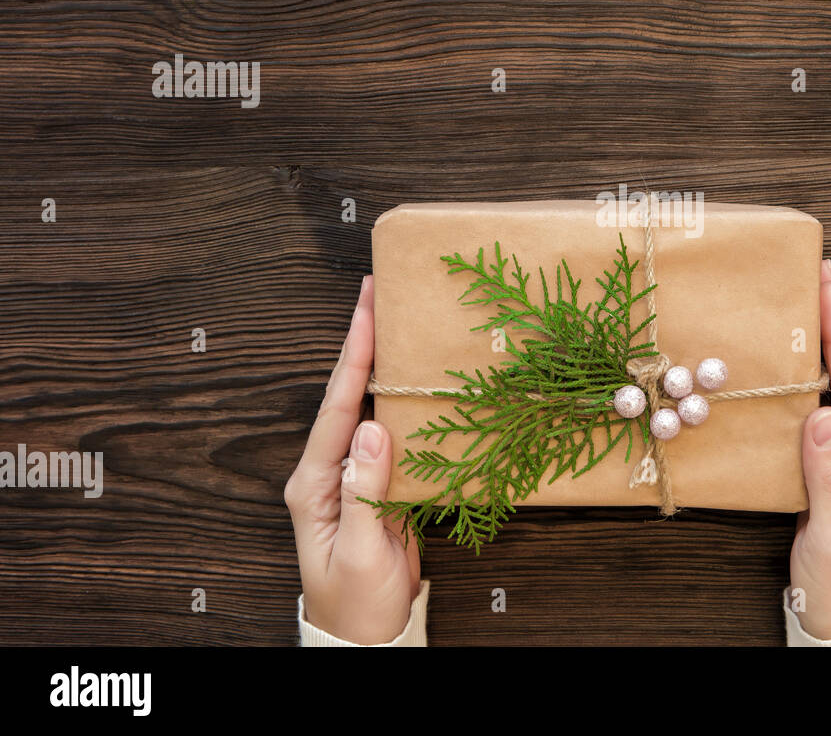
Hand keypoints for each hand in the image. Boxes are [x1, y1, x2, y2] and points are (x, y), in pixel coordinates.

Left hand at [284, 276, 420, 644]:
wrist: (366, 636)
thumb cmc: (356, 602)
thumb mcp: (359, 550)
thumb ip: (365, 491)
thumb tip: (375, 428)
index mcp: (313, 483)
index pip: (337, 407)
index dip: (353, 355)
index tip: (367, 309)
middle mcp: (329, 471)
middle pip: (349, 396)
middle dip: (363, 343)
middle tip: (380, 293)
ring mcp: (353, 476)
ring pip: (371, 408)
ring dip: (385, 365)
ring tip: (400, 321)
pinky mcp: (378, 486)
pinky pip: (394, 434)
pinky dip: (406, 401)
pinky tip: (419, 380)